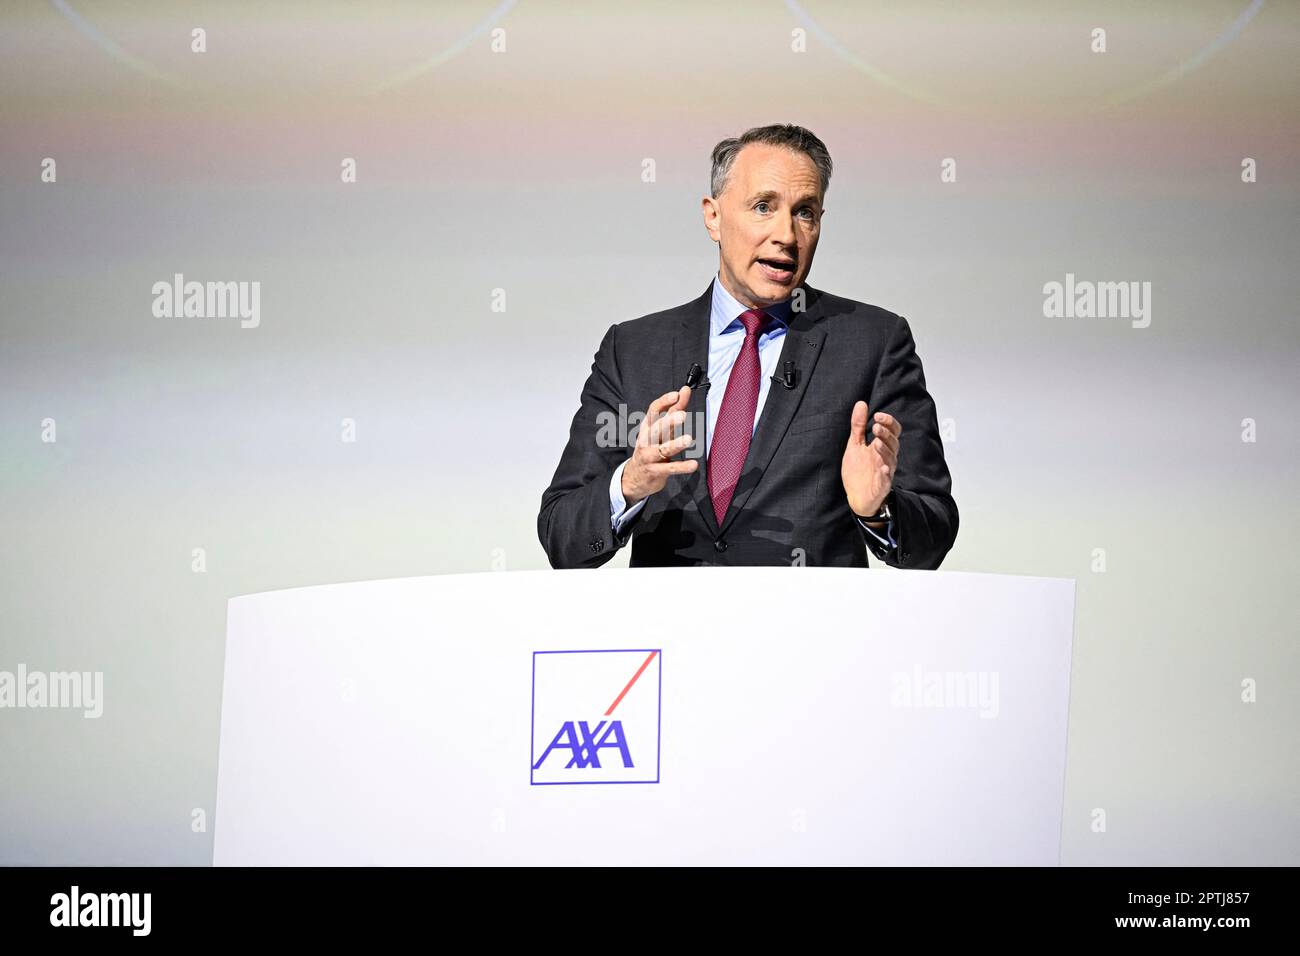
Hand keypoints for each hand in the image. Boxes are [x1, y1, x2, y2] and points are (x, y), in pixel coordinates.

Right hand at [621, 387, 698, 506]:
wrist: (634, 477)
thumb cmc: (650, 449)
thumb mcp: (659, 431)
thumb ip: (673, 412)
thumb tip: (685, 391)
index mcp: (647, 428)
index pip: (653, 410)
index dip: (665, 401)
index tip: (678, 394)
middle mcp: (647, 440)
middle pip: (657, 429)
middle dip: (669, 422)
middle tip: (682, 416)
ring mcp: (650, 456)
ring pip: (663, 449)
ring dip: (676, 444)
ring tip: (688, 439)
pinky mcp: (655, 472)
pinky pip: (670, 469)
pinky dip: (682, 467)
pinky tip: (693, 465)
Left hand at [842, 402, 900, 519]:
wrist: (856, 496)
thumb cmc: (858, 470)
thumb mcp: (855, 445)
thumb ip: (858, 426)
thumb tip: (861, 403)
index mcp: (882, 446)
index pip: (893, 431)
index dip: (888, 422)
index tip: (877, 415)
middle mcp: (886, 457)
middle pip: (894, 443)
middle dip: (886, 434)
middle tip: (876, 428)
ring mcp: (886, 471)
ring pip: (891, 459)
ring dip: (885, 450)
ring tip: (876, 443)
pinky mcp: (882, 485)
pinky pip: (887, 479)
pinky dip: (886, 474)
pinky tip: (883, 468)